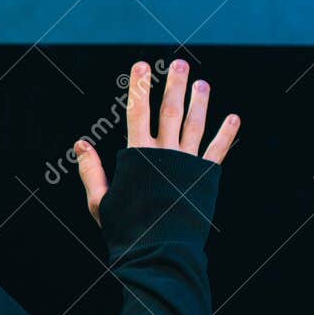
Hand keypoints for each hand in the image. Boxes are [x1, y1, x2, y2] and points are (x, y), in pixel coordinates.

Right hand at [75, 58, 238, 224]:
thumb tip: (80, 144)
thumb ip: (91, 171)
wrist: (158, 251)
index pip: (137, 113)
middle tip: (179, 63)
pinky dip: (226, 134)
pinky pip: (217, 150)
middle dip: (173, 85)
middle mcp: (164, 154)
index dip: (139, 87)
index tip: (142, 66)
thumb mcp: (99, 202)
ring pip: (194, 125)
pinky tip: (233, 118)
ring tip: (202, 84)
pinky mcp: (205, 177)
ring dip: (200, 102)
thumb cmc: (125, 229)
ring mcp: (187, 163)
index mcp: (137, 157)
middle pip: (170, 111)